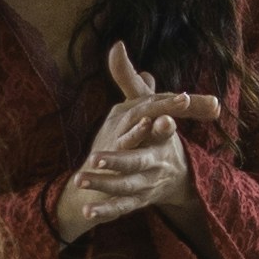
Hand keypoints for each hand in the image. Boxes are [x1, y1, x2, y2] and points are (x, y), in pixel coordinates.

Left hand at [53, 41, 222, 237]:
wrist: (177, 176)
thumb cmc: (158, 133)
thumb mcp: (147, 104)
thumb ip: (129, 79)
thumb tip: (116, 46)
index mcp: (164, 137)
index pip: (164, 131)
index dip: (161, 126)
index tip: (160, 120)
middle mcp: (158, 161)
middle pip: (140, 162)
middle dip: (120, 160)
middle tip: (97, 157)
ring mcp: (147, 183)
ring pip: (126, 187)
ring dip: (105, 185)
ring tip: (81, 179)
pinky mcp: (136, 200)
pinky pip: (120, 208)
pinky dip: (105, 210)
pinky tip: (87, 212)